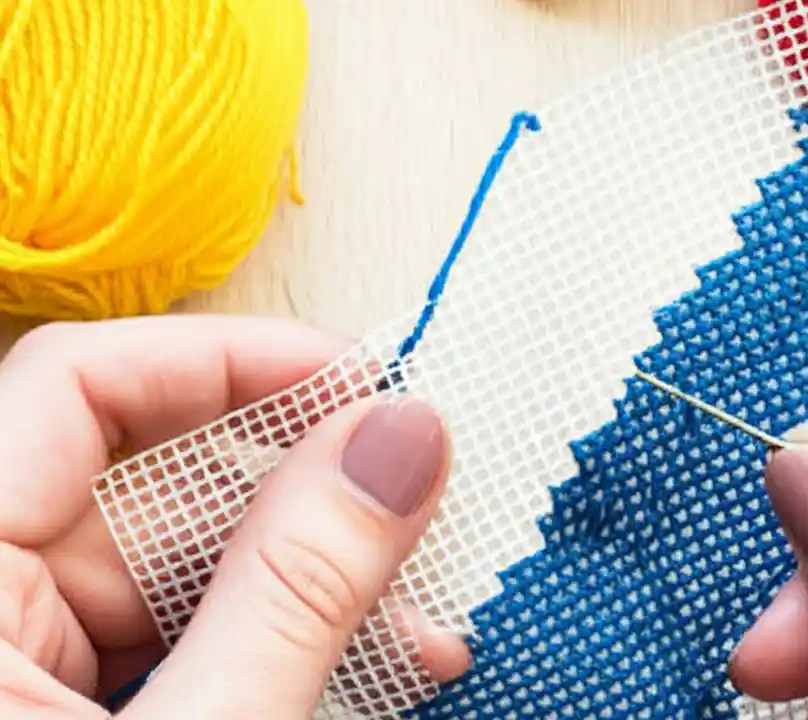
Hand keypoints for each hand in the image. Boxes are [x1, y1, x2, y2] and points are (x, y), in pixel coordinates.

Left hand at [0, 316, 469, 717]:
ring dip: (320, 587)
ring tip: (421, 622)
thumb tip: (399, 443)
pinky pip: (189, 639)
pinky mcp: (72, 713)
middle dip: (310, 501)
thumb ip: (296, 590)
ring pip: (187, 571)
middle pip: (154, 489)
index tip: (355, 380)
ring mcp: (24, 666)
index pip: (75, 386)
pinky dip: (287, 643)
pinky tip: (376, 659)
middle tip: (416, 499)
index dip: (226, 362)